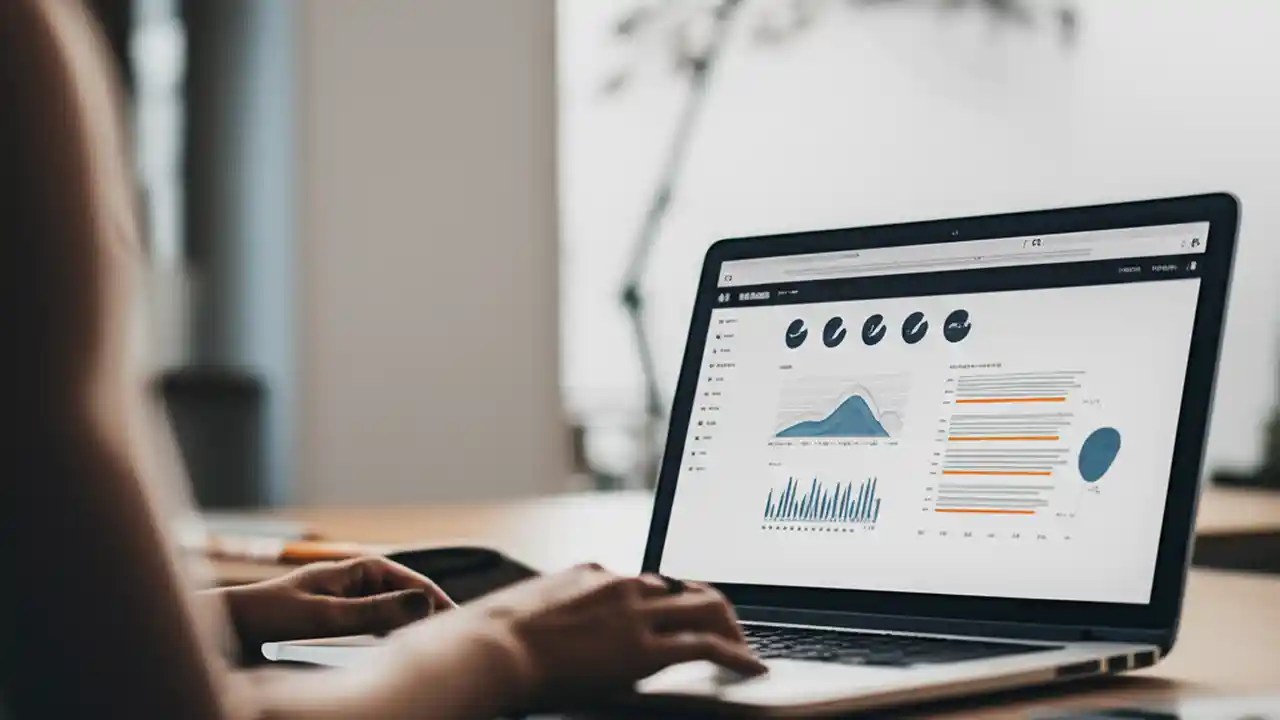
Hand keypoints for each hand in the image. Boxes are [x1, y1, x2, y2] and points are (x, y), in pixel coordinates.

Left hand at [217, 556, 454, 661]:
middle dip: (429, 613)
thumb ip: (376, 612)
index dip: (439, 600)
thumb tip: (424, 602)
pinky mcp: (336, 618)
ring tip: (431, 645)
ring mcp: (346, 599)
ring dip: (409, 625)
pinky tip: (395, 650)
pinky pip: (373, 625)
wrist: (227, 624)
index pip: (412, 581)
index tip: (461, 621)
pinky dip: (388, 635)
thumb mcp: (326, 616)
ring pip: (391, 611)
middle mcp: (355, 580)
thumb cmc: (269, 614)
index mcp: (357, 568)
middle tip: (452, 639)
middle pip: (405, 595)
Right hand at [394, 563, 765, 711]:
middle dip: (712, 607)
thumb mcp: (524, 611)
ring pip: (706, 607)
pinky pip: (706, 646)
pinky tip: (751, 666)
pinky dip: (736, 655)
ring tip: (744, 649)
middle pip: (684, 587)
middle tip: (726, 629)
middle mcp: (621, 585)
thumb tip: (546, 630)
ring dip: (731, 628)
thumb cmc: (490, 636)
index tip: (676, 615)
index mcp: (592, 574)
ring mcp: (635, 614)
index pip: (645, 583)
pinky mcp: (644, 648)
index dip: (668, 602)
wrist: (490, 648)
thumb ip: (551, 613)